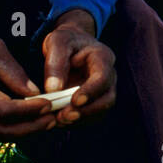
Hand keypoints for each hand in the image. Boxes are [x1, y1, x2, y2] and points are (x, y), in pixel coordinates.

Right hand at [0, 32, 56, 139]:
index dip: (29, 110)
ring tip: (48, 121)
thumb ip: (14, 71)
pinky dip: (16, 129)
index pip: (4, 110)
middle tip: (54, 118)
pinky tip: (33, 120)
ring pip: (0, 135)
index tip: (49, 103)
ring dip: (26, 131)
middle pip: (3, 131)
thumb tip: (35, 92)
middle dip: (32, 127)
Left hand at [40, 9, 117, 127]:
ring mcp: (104, 90)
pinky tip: (60, 120)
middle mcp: (108, 76)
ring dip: (81, 118)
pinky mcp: (95, 101)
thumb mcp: (57, 42)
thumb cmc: (65, 41)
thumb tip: (54, 89)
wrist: (70, 46)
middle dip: (87, 111)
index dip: (91, 91)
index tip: (74, 101)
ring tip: (59, 119)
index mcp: (103, 57)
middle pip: (107, 98)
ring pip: (100, 111)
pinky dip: (77, 121)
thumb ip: (55, 63)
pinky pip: (91, 116)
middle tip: (64, 116)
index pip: (103, 77)